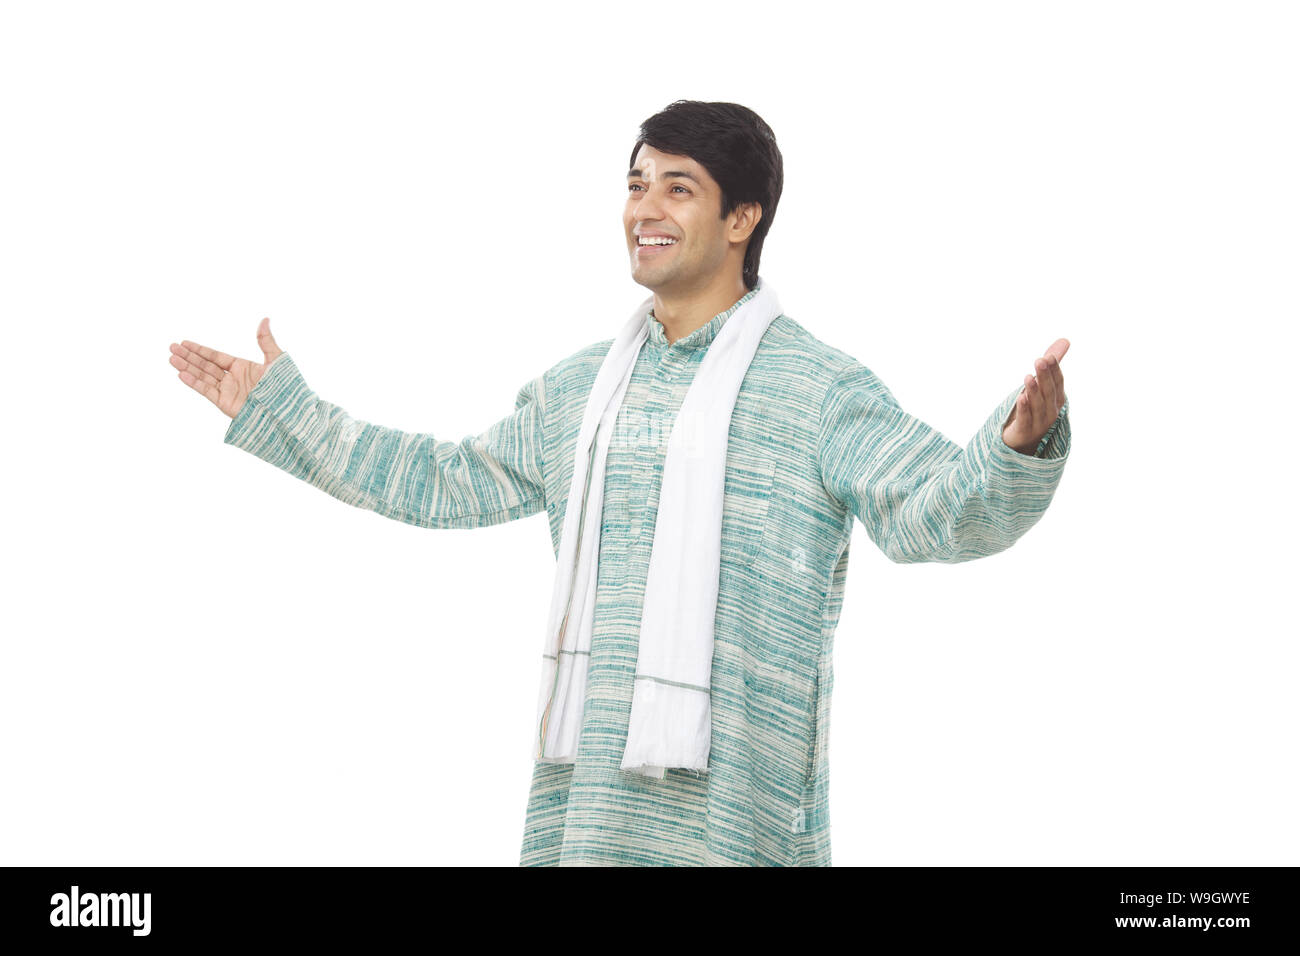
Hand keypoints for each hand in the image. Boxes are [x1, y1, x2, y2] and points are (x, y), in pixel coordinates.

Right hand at [169, 317, 283, 419]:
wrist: (287, 411)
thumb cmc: (285, 386)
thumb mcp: (275, 360)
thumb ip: (266, 340)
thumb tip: (265, 319)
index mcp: (243, 367)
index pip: (216, 356)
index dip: (200, 350)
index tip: (185, 342)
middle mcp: (233, 379)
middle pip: (205, 365)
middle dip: (188, 356)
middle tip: (171, 347)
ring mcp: (228, 392)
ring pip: (203, 377)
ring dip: (186, 367)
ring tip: (171, 358)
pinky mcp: (226, 404)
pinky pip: (207, 391)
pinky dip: (194, 383)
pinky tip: (181, 374)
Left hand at [1002, 338, 1068, 455]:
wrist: (1021, 440)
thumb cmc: (1034, 409)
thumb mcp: (1043, 386)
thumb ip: (1052, 365)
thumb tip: (1065, 340)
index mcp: (1057, 400)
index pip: (1058, 382)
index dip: (1054, 370)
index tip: (1049, 356)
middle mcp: (1051, 411)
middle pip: (1048, 392)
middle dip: (1045, 376)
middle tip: (1040, 360)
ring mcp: (1039, 424)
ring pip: (1038, 405)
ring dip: (1034, 391)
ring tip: (1028, 377)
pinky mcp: (1025, 432)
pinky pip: (1026, 419)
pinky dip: (1024, 409)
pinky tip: (1021, 398)